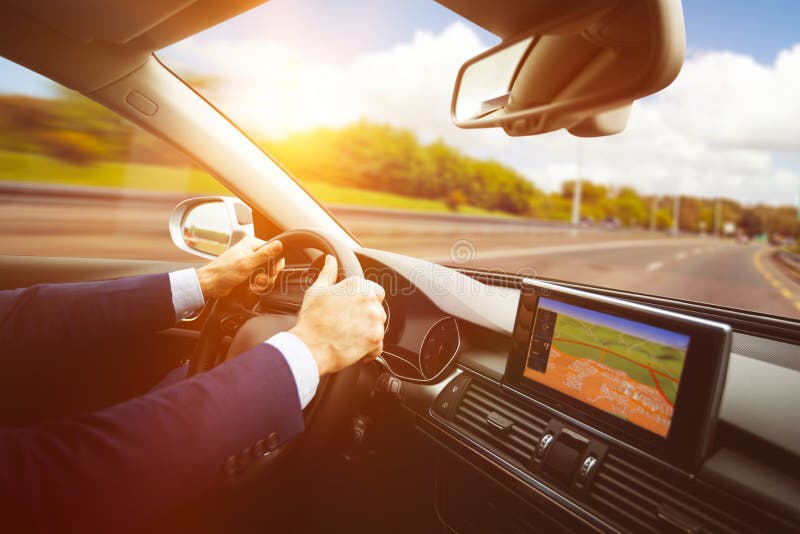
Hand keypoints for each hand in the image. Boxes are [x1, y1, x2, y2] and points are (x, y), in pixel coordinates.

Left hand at [195, 236, 284, 299]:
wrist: (211, 284)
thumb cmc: (223, 272)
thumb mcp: (246, 263)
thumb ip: (264, 254)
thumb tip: (279, 245)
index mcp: (252, 244)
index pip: (274, 251)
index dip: (274, 264)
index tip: (271, 272)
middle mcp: (252, 252)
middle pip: (272, 264)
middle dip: (268, 275)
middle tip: (260, 280)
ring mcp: (251, 263)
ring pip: (267, 273)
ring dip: (262, 282)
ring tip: (253, 285)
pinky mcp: (249, 273)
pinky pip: (261, 279)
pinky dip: (258, 285)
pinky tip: (251, 287)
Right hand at [289, 255, 385, 375]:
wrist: (310, 348)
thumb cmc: (312, 321)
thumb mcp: (317, 291)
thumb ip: (328, 273)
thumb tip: (330, 260)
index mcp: (358, 286)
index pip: (375, 290)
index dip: (364, 302)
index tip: (353, 310)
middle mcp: (370, 301)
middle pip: (378, 309)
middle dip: (367, 317)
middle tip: (348, 324)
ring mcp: (374, 321)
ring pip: (378, 327)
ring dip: (368, 332)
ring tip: (349, 336)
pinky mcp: (376, 340)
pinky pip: (378, 345)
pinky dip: (368, 349)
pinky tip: (353, 347)